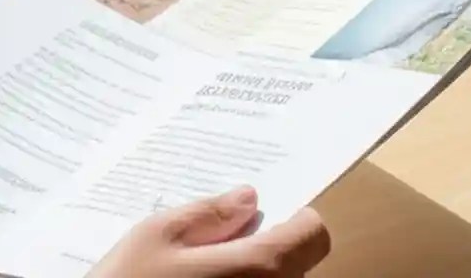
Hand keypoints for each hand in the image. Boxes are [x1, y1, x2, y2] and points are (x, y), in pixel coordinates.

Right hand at [88, 187, 329, 276]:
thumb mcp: (157, 235)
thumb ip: (209, 214)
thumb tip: (249, 200)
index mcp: (257, 268)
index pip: (313, 236)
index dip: (294, 220)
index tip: (266, 218)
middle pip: (296, 265)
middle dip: (266, 249)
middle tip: (218, 246)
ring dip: (250, 276)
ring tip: (200, 274)